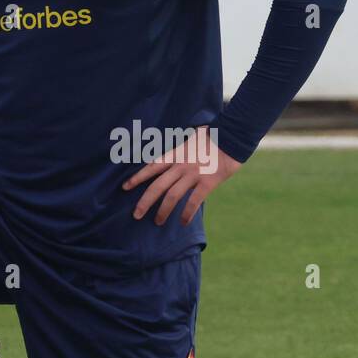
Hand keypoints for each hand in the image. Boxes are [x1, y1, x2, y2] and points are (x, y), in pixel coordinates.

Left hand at [122, 125, 240, 225]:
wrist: (233, 135)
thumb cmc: (214, 135)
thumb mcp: (192, 137)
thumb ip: (182, 147)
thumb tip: (177, 149)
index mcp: (176, 154)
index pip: (152, 167)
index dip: (137, 178)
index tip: (125, 187)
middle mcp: (181, 165)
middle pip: (157, 185)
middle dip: (144, 201)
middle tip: (136, 215)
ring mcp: (193, 174)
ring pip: (172, 196)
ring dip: (163, 211)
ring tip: (158, 222)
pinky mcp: (207, 182)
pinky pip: (193, 201)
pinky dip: (187, 213)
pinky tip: (183, 222)